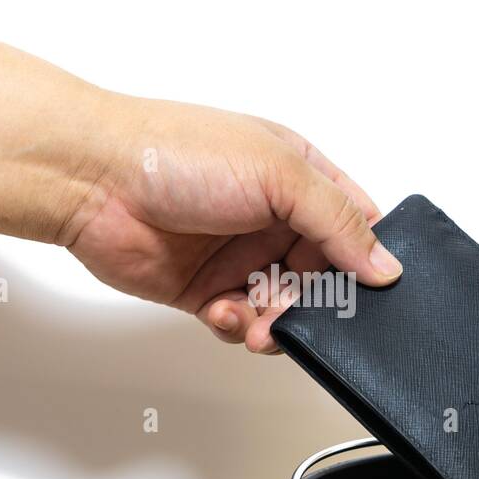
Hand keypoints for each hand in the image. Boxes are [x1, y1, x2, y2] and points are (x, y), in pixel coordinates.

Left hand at [62, 93, 401, 352]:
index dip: (368, 257)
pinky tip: (223, 310)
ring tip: (261, 324)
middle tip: (306, 311)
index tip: (374, 287)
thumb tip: (384, 263)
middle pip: (323, 276)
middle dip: (319, 302)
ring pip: (284, 307)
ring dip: (278, 322)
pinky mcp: (205, 288)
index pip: (355, 224)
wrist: (94, 182)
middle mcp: (272, 216)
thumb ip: (338, 221)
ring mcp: (238, 254)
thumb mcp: (279, 174)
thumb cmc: (176, 153)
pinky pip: (241, 322)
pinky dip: (239, 325)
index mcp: (298, 176)